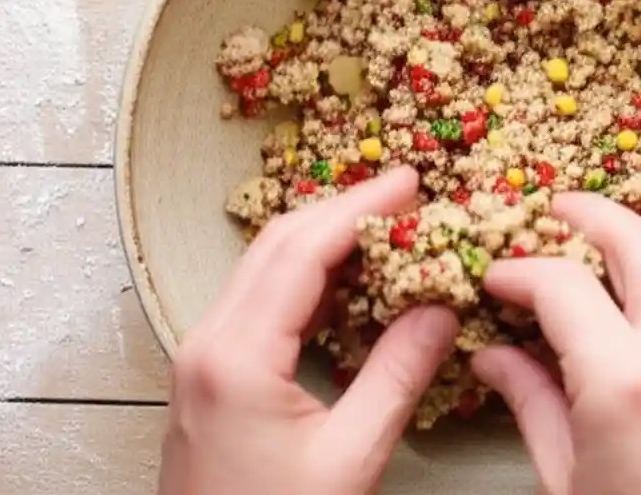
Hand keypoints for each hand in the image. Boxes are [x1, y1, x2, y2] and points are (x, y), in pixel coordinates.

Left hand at [158, 167, 458, 494]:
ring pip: (263, 269)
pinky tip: (348, 284)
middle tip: (404, 195)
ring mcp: (201, 357)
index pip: (303, 250)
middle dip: (342, 210)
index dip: (360, 207)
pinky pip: (258, 302)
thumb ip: (397, 374)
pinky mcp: (208, 375)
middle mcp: (208, 342)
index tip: (410, 183)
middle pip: (276, 245)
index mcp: (237, 355)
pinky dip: (305, 279)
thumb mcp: (351, 457)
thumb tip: (440, 308)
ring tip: (385, 228)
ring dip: (322, 241)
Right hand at [472, 193, 640, 494]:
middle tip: (552, 211)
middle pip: (638, 241)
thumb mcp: (568, 484)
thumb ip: (531, 406)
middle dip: (590, 214)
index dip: (520, 270)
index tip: (496, 277)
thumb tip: (494, 358)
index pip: (562, 284)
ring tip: (596, 245)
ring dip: (637, 242)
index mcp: (624, 384)